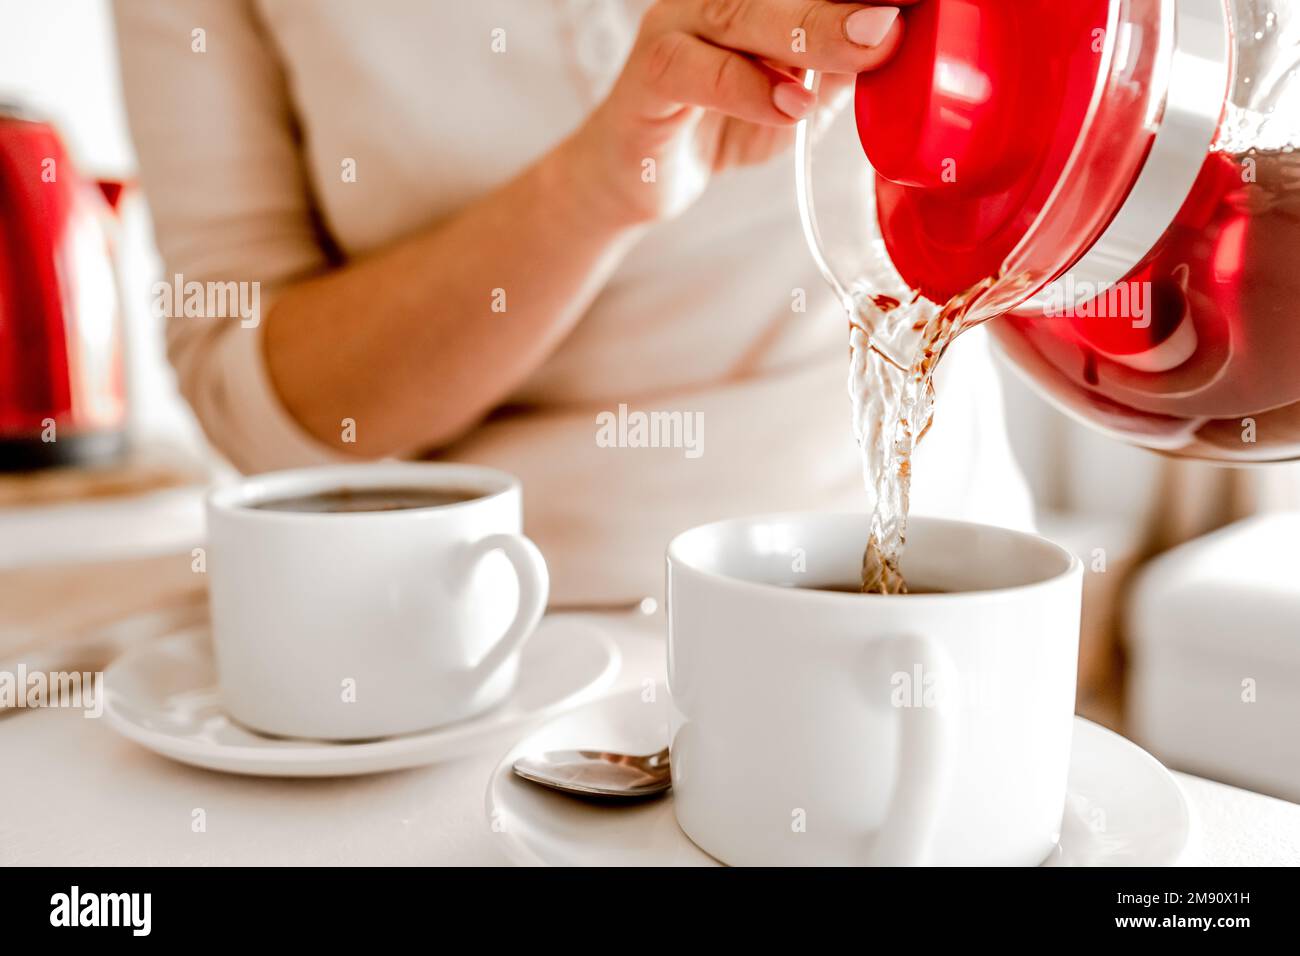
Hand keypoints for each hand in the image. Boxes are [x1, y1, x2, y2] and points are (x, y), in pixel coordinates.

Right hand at [567, 0, 908, 224]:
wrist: (639, 177)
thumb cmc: (723, 124)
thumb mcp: (803, 91)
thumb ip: (846, 63)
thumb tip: (909, 38)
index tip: (919, 0)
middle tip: (902, 13)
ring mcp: (676, 27)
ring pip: (742, 17)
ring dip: (811, 33)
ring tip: (870, 47)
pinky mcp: (647, 75)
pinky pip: (696, 73)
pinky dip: (746, 90)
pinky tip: (790, 107)